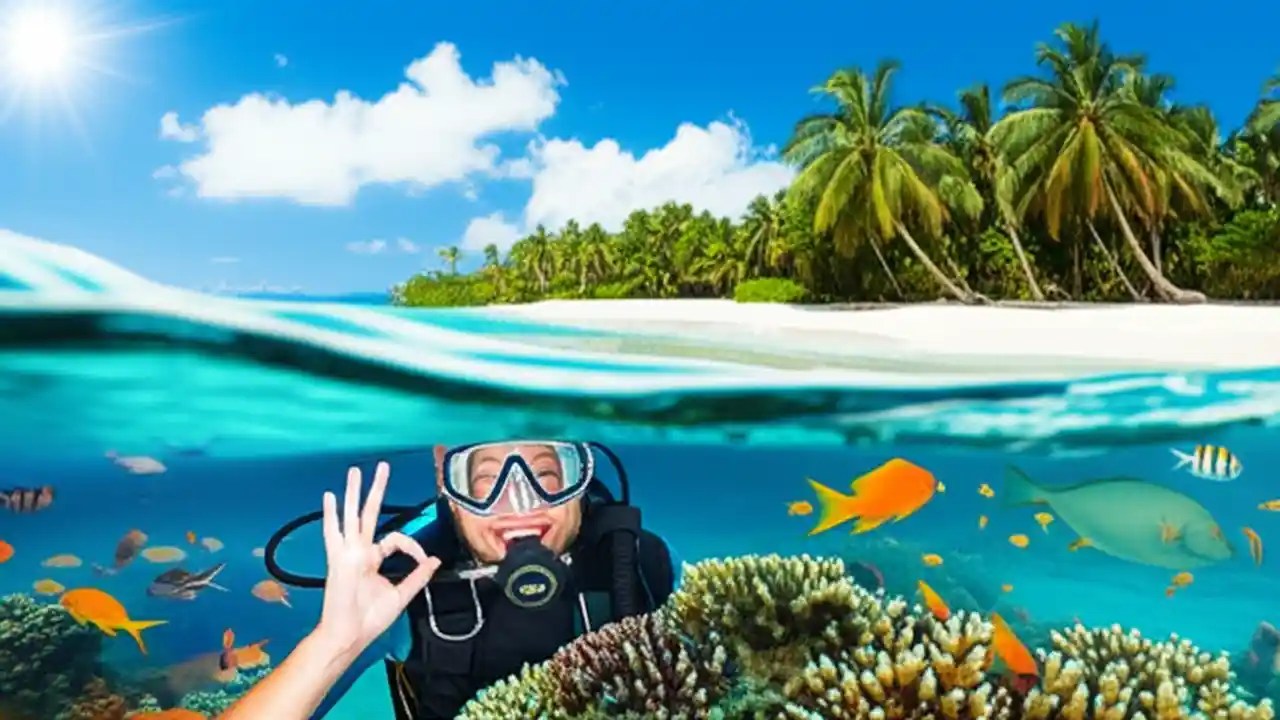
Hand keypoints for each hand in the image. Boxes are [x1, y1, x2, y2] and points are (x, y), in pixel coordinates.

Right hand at [314, 461, 441, 659]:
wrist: (350, 635)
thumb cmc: (370, 620)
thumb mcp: (402, 595)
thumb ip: (418, 576)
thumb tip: (436, 559)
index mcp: (374, 560)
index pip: (396, 539)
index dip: (414, 547)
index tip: (424, 561)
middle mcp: (360, 552)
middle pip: (369, 514)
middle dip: (376, 490)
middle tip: (383, 466)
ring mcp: (347, 553)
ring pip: (352, 516)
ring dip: (353, 493)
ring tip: (355, 470)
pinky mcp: (338, 559)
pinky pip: (333, 534)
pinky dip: (331, 515)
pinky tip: (329, 497)